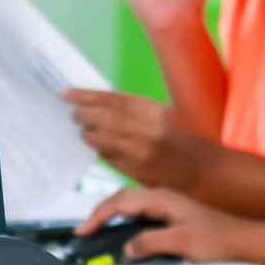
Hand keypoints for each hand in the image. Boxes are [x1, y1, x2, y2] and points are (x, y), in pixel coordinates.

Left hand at [64, 89, 214, 189]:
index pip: (109, 98)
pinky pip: (106, 157)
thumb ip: (132, 110)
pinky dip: (100, 150)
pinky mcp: (133, 170)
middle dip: (81, 115)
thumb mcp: (160, 114)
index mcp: (150, 109)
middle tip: (73, 115)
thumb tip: (98, 105)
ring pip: (98, 139)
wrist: (200, 168)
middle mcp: (143, 129)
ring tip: (85, 131)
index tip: (65, 94)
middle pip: (99, 117)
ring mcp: (137, 151)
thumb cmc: (180, 137)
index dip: (83, 95)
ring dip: (87, 134)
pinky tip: (98, 146)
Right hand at [77, 185, 264, 264]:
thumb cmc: (218, 240)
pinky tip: (122, 232)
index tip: (82, 231)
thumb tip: (125, 248)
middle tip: (83, 233)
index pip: (120, 202)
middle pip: (121, 200)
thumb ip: (150, 244)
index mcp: (162, 198)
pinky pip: (141, 214)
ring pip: (130, 206)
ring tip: (96, 232)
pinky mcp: (172, 214)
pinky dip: (125, 221)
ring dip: (112, 217)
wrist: (245, 240)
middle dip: (99, 214)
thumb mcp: (182, 244)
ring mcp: (168, 204)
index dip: (98, 216)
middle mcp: (163, 196)